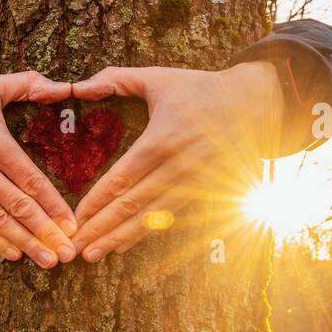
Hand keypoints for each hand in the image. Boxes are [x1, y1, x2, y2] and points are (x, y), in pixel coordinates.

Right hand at [0, 69, 78, 266]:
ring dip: (24, 242)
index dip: (53, 204)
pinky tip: (14, 254)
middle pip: (17, 206)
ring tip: (47, 261)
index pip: (30, 179)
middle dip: (45, 232)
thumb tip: (64, 86)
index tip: (72, 224)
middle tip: (67, 253)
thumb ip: (27, 85)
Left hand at [68, 61, 282, 261]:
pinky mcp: (205, 193)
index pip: (122, 178)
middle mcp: (178, 167)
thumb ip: (115, 79)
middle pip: (133, 205)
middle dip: (102, 229)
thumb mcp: (158, 77)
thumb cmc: (201, 89)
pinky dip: (145, 234)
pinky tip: (124, 245)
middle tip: (76, 248)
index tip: (75, 218)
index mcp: (162, 139)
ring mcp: (194, 184)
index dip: (97, 201)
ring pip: (151, 219)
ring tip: (95, 254)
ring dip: (121, 238)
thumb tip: (77, 88)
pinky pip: (170, 218)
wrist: (256, 104)